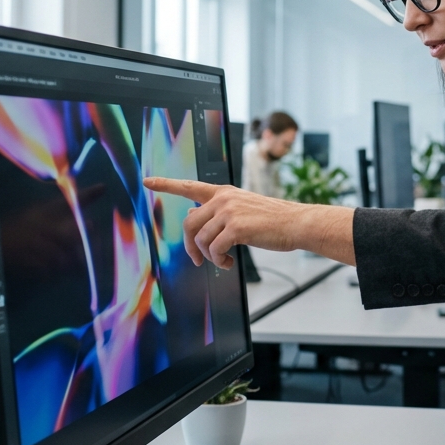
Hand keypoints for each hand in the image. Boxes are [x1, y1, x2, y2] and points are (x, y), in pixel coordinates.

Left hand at [141, 176, 354, 268]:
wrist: (296, 223)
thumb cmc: (272, 220)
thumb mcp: (242, 209)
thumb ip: (217, 212)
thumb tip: (192, 219)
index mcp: (223, 192)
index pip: (190, 186)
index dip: (166, 185)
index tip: (148, 182)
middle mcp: (223, 198)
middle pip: (189, 224)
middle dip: (190, 247)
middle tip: (199, 260)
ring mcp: (229, 211)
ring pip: (201, 240)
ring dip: (209, 256)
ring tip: (223, 260)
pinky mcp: (236, 228)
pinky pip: (214, 250)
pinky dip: (219, 261)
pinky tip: (230, 262)